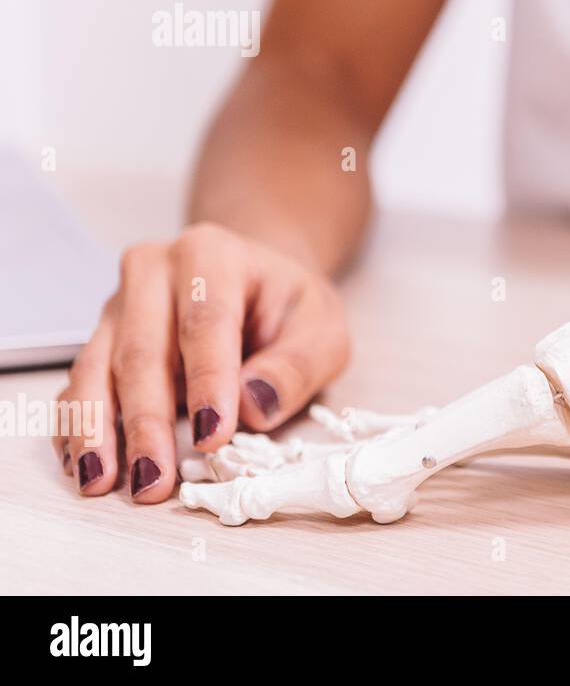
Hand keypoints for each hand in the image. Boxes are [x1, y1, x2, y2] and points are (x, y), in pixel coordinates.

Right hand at [52, 223, 349, 500]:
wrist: (257, 279)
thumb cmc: (287, 305)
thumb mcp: (322, 329)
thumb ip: (295, 366)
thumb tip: (252, 406)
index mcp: (212, 256)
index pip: (205, 322)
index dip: (207, 381)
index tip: (213, 435)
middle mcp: (153, 272)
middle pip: (142, 350)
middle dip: (147, 422)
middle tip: (154, 479)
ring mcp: (119, 304)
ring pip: (98, 369)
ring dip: (97, 431)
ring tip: (102, 482)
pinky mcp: (101, 338)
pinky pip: (78, 383)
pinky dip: (77, 426)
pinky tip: (84, 464)